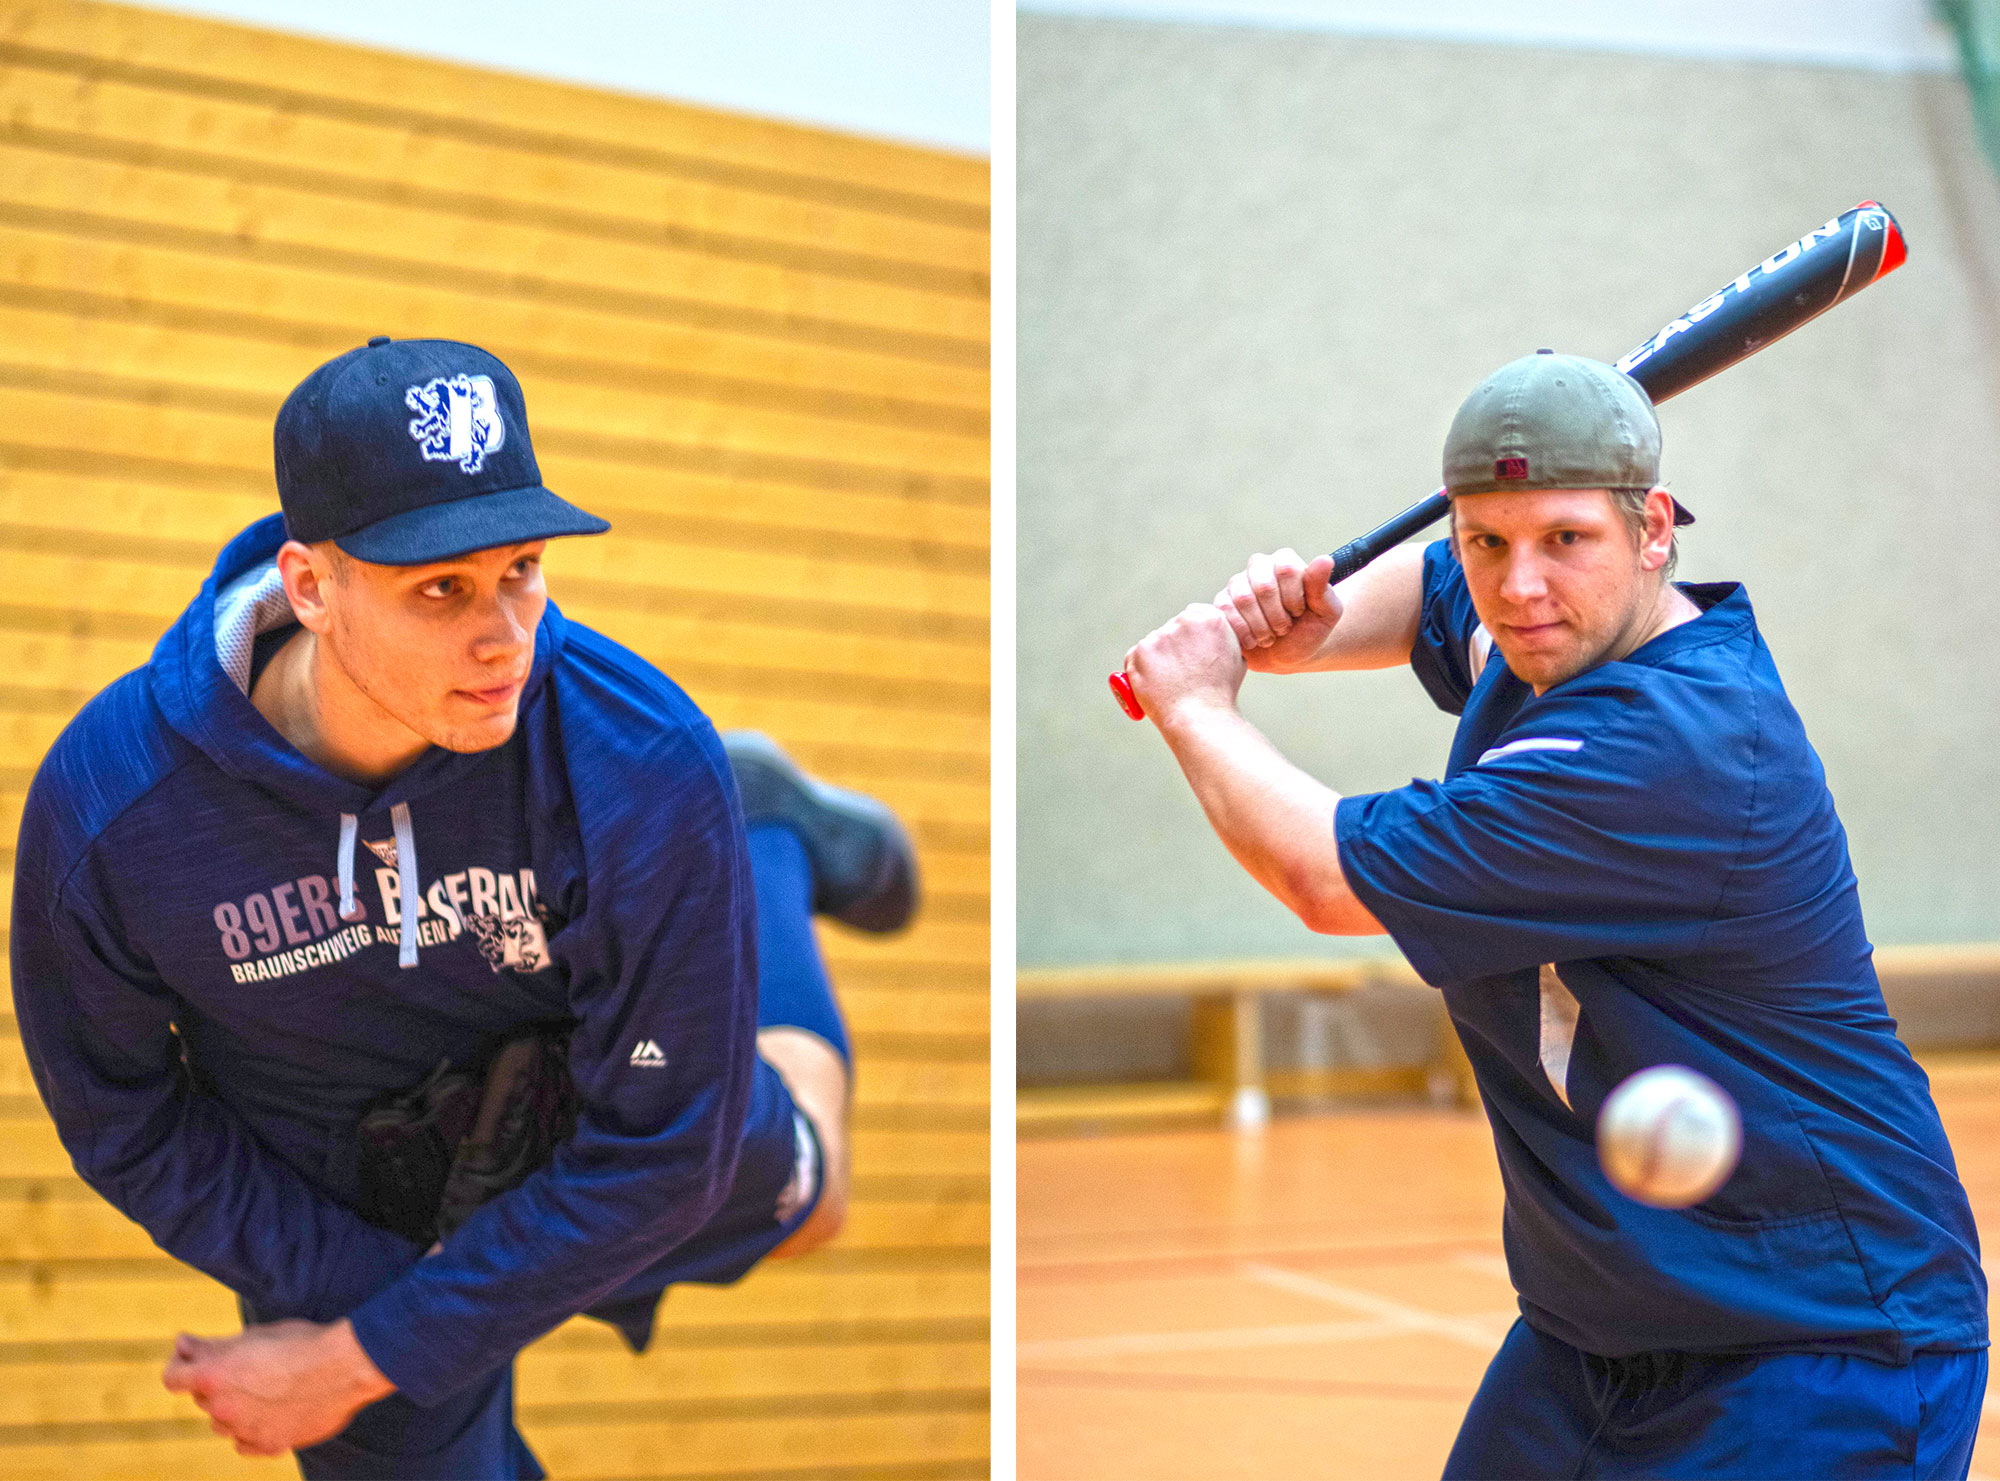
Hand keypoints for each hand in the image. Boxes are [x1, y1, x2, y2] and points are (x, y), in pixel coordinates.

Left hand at [162, 1318, 394, 1456]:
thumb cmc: (302, 1343)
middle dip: (216, 1382)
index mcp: (214, 1375)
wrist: (347, 1366)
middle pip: (203, 1398)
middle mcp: (223, 1408)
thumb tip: (182, 1344)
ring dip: (233, 1408)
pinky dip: (251, 1430)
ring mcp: (245, 1431)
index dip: (180, 1364)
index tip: (192, 1356)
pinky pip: (244, 1442)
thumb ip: (213, 1345)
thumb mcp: (254, 1335)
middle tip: (247, 1365)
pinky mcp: (269, 1446)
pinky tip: (273, 1411)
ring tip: (266, 1388)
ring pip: (223, 1423)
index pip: (172, 1377)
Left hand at [1122, 603, 1246, 724]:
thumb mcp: (1235, 657)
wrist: (1199, 717)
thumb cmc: (1219, 693)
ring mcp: (1159, 636)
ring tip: (1170, 683)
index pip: (1194, 615)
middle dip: (1174, 646)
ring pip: (1155, 643)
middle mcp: (1183, 622)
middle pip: (1173, 627)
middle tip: (1181, 672)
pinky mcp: (1140, 651)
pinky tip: (1155, 684)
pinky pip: (1135, 657)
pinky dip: (1140, 669)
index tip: (1192, 653)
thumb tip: (1209, 635)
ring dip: (1158, 658)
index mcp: (1209, 618)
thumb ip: (1220, 638)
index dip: (1192, 636)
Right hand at [1213, 549, 1343, 672]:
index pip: (1286, 569)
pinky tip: (1254, 641)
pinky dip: (1243, 632)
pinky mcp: (1222, 602)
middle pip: (1264, 585)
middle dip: (1277, 616)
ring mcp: (1237, 583)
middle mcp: (1259, 566)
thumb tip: (1324, 560)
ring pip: (1243, 599)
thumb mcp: (1325, 613)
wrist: (1286, 656)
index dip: (1293, 598)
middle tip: (1284, 628)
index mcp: (1285, 561)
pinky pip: (1226, 612)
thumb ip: (1322, 587)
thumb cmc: (1309, 631)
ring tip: (1270, 637)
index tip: (1299, 613)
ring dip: (1261, 626)